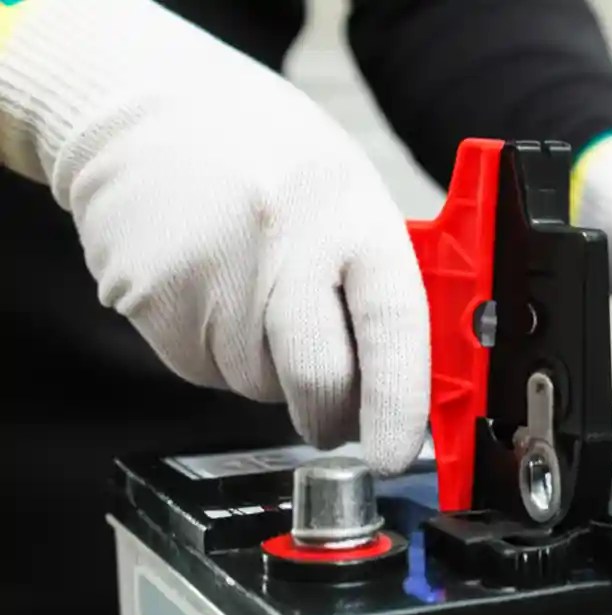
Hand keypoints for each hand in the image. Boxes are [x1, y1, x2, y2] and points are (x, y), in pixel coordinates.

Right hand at [0, 0, 429, 472]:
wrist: (139, 106)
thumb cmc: (264, 153)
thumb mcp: (347, 192)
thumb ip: (376, 278)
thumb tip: (411, 379)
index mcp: (350, 213)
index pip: (394, 327)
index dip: (401, 403)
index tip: (400, 451)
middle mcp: (283, 243)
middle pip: (317, 380)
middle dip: (332, 416)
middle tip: (334, 414)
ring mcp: (210, 272)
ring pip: (258, 383)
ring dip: (269, 369)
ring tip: (256, 295)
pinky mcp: (148, 297)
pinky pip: (202, 369)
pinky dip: (217, 352)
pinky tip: (214, 291)